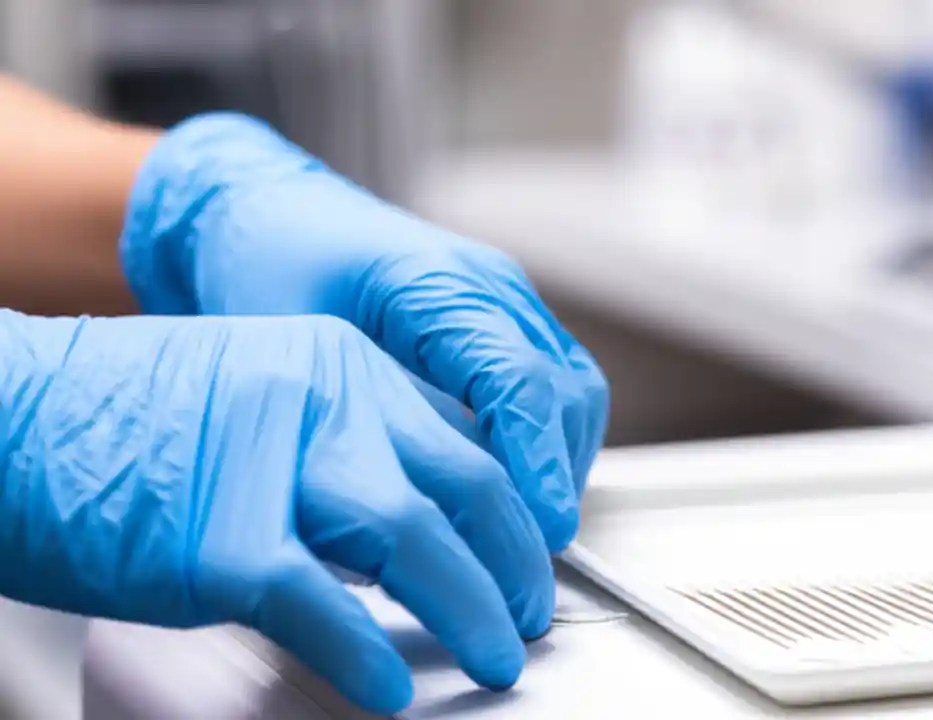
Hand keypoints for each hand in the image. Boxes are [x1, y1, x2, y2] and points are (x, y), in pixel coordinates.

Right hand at [0, 311, 553, 713]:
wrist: (10, 415)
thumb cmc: (121, 419)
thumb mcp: (258, 394)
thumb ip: (339, 444)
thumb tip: (402, 528)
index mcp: (338, 364)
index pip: (459, 440)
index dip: (507, 510)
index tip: (525, 556)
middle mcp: (322, 399)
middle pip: (461, 486)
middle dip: (512, 563)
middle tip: (529, 615)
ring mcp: (274, 464)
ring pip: (414, 538)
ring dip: (470, 607)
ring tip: (495, 656)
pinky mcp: (222, 538)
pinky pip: (323, 605)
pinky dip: (366, 653)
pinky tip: (391, 685)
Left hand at [120, 114, 607, 550]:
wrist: (260, 215)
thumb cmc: (266, 271)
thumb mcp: (297, 348)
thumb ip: (363, 417)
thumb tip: (414, 508)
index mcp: (436, 282)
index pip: (517, 380)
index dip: (538, 462)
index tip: (545, 528)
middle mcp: (489, 284)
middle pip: (564, 390)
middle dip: (559, 475)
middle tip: (526, 551)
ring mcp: (504, 297)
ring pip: (574, 390)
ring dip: (560, 461)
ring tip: (521, 527)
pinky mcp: (504, 317)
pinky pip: (556, 383)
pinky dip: (547, 440)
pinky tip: (511, 484)